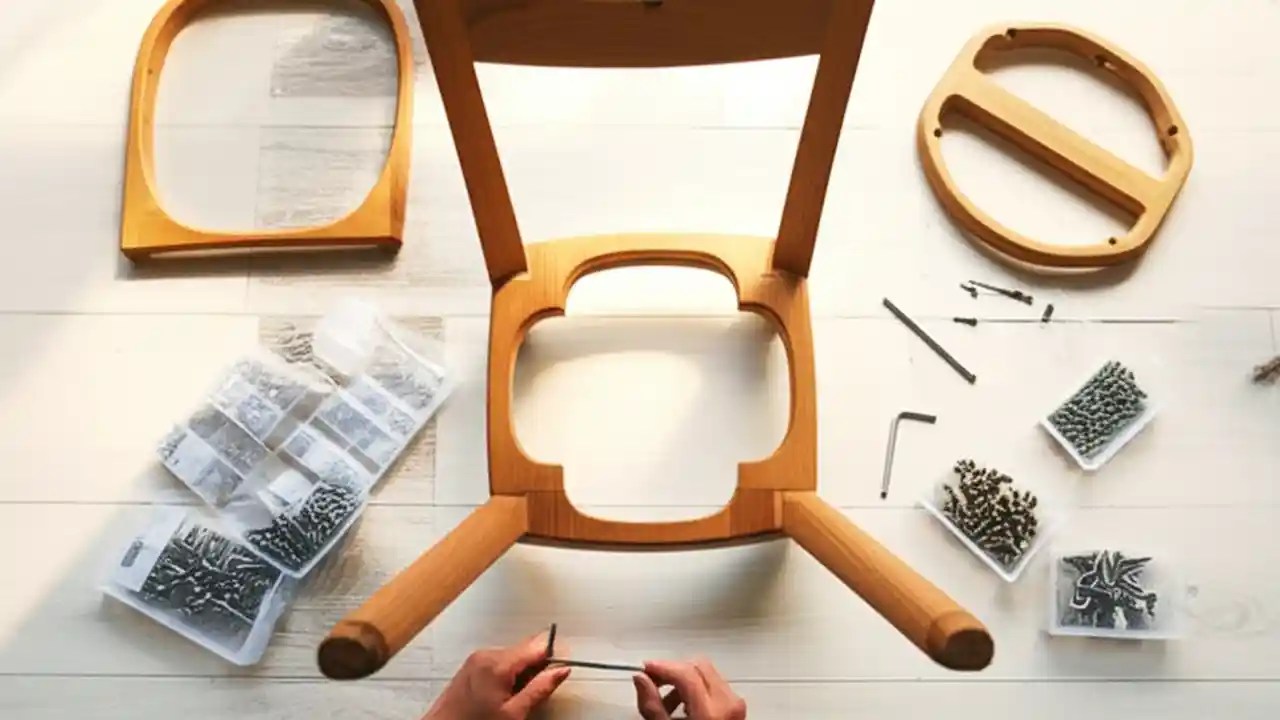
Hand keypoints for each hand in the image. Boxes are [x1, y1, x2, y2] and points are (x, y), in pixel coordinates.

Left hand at [423, 632, 570, 719]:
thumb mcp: (514, 713)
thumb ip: (540, 688)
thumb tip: (560, 671)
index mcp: (498, 664)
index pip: (537, 646)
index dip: (553, 656)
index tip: (562, 667)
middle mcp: (486, 655)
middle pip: (525, 650)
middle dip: (536, 667)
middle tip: (537, 690)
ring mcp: (476, 659)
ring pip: (512, 656)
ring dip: (521, 672)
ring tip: (515, 697)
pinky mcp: (471, 665)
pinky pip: (498, 661)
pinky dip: (507, 674)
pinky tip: (503, 694)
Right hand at [632, 658, 745, 719]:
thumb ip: (651, 706)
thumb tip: (641, 680)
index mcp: (710, 713)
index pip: (686, 674)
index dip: (662, 667)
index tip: (646, 668)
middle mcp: (728, 704)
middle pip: (697, 667)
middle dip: (672, 671)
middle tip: (653, 681)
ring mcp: (735, 705)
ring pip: (706, 673)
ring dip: (683, 681)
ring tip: (666, 702)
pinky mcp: (735, 707)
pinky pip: (713, 686)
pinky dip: (695, 689)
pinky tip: (681, 707)